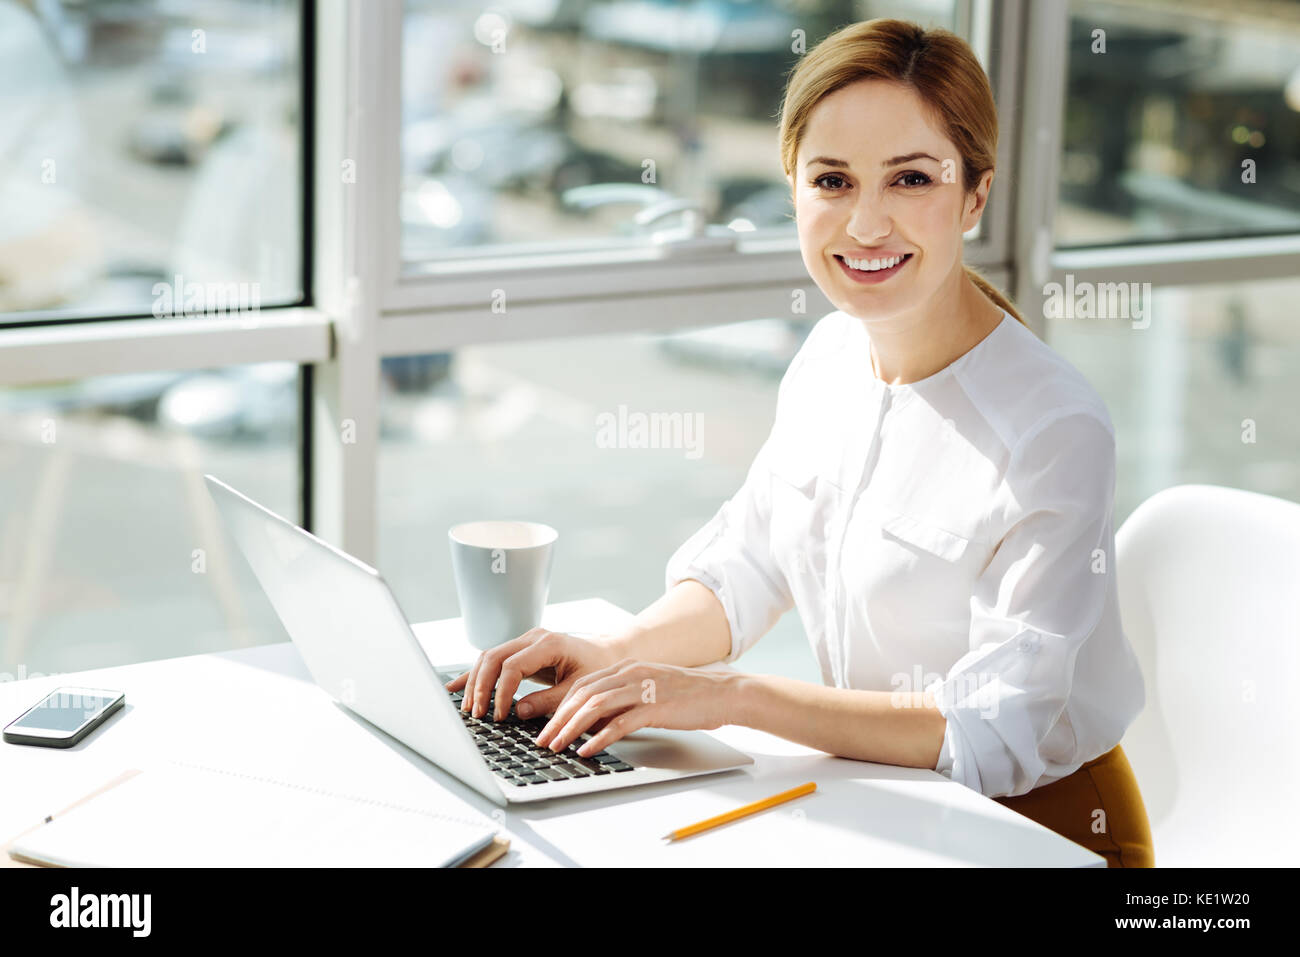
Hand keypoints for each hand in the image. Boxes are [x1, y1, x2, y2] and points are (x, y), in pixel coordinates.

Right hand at [443, 628, 627, 721]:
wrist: (609, 654)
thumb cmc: (598, 670)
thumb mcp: (578, 690)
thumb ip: (549, 701)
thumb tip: (518, 712)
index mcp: (548, 644)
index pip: (512, 666)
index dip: (502, 692)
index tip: (500, 716)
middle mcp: (533, 637)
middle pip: (493, 657)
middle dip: (481, 686)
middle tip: (476, 714)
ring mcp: (525, 641)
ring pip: (489, 657)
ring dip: (475, 682)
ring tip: (468, 708)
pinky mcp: (521, 650)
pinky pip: (493, 660)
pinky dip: (475, 675)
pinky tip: (455, 687)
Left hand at [534, 659, 736, 756]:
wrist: (723, 693)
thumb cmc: (689, 695)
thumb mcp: (649, 689)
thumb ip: (623, 699)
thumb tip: (596, 720)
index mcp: (627, 668)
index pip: (583, 685)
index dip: (560, 705)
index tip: (546, 725)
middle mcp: (630, 674)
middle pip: (582, 694)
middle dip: (558, 719)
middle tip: (543, 740)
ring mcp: (642, 689)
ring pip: (595, 706)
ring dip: (571, 728)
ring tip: (557, 746)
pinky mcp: (654, 707)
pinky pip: (619, 723)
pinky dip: (599, 738)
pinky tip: (587, 750)